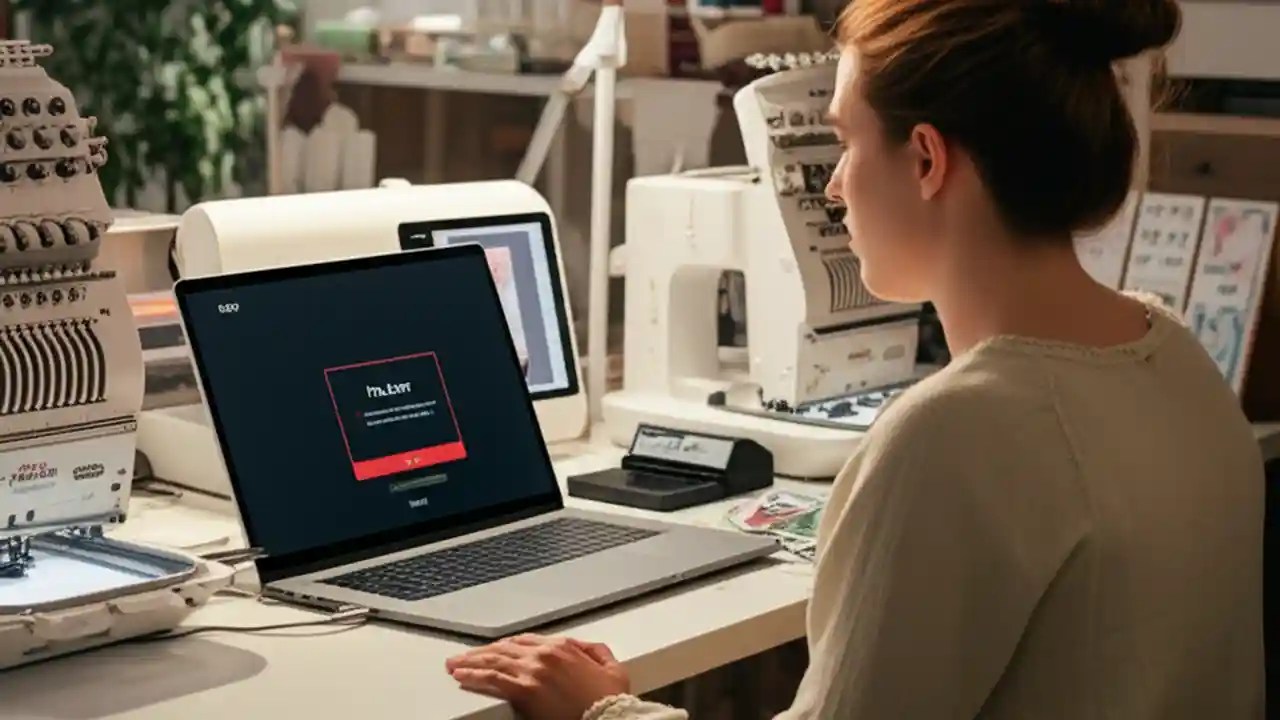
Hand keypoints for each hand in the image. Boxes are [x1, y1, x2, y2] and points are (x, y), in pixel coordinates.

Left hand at [446, 634, 629, 719]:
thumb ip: (596, 652)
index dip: (505, 645)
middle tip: (463, 657)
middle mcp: (544, 654)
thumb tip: (586, 649)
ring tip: (454, 665)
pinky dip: (474, 675)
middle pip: (504, 648)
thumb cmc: (609, 699)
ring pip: (494, 660)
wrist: (606, 715)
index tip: (493, 650)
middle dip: (481, 652)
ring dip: (470, 661)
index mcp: (562, 647)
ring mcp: (533, 671)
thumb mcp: (612, 667)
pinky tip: (461, 676)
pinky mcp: (525, 690)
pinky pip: (493, 679)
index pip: (525, 641)